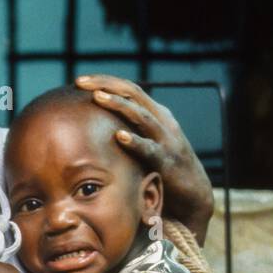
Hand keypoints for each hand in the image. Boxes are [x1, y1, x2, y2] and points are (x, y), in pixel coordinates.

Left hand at [75, 74, 214, 242]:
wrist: (193, 192)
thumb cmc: (163, 167)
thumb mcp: (148, 141)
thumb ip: (130, 129)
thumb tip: (96, 126)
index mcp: (156, 113)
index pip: (129, 88)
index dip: (105, 81)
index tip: (80, 80)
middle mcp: (162, 120)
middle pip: (133, 93)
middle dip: (106, 85)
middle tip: (80, 82)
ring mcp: (166, 139)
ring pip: (141, 115)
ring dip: (119, 104)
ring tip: (98, 97)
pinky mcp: (168, 161)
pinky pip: (150, 149)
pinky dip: (135, 141)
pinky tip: (119, 136)